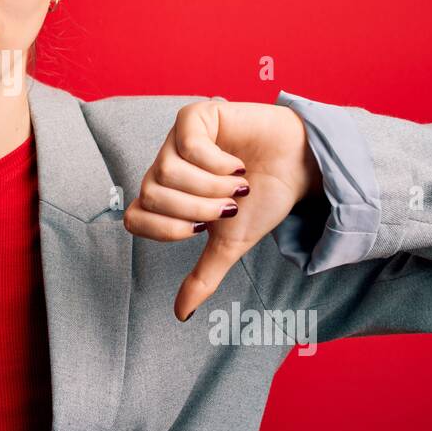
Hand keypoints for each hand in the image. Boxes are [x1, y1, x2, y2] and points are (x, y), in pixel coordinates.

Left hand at [123, 99, 322, 321]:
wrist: (299, 168)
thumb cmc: (262, 201)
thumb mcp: (231, 245)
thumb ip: (203, 275)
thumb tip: (180, 314)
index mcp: (164, 197)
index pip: (132, 218)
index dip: (164, 230)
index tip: (201, 230)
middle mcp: (164, 166)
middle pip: (152, 195)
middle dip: (197, 209)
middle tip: (228, 206)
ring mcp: (176, 139)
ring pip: (167, 171)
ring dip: (210, 187)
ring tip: (237, 184)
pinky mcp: (195, 116)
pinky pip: (188, 143)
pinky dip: (218, 163)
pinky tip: (236, 163)